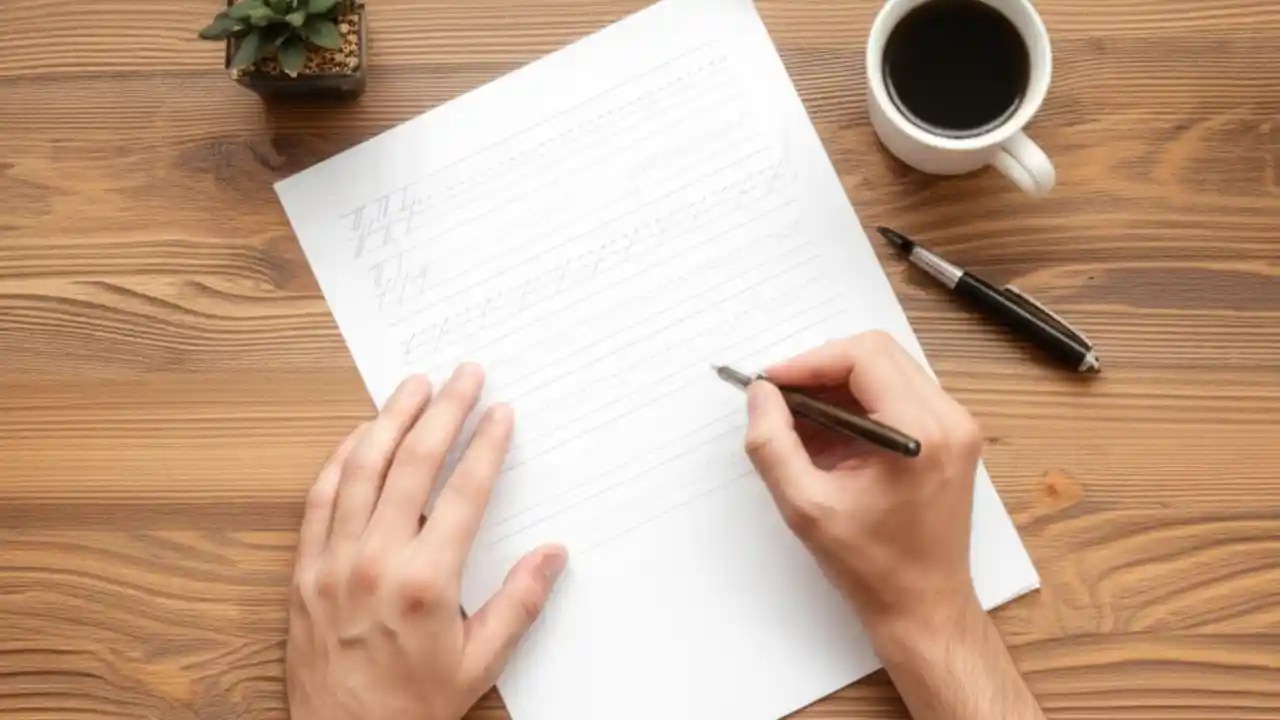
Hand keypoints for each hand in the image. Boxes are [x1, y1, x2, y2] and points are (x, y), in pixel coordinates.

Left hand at [286, 365, 566, 719]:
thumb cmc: (411, 707)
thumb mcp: (479, 662)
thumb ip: (518, 603)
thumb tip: (552, 555)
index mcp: (426, 581)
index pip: (463, 491)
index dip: (486, 445)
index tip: (500, 413)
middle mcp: (377, 559)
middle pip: (413, 463)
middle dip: (444, 411)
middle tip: (464, 375)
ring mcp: (335, 560)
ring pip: (362, 468)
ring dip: (390, 419)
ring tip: (414, 386)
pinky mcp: (306, 569)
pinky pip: (321, 497)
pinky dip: (341, 459)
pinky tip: (359, 436)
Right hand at [744, 331, 979, 627]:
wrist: (923, 606)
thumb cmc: (874, 567)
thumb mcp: (805, 507)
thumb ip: (772, 444)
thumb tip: (761, 395)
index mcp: (922, 433)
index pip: (863, 357)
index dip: (809, 362)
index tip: (773, 385)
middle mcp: (949, 421)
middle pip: (877, 354)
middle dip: (821, 370)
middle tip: (781, 399)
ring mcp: (955, 427)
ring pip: (888, 370)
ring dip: (838, 388)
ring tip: (801, 423)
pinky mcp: (950, 438)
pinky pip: (899, 395)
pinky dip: (858, 405)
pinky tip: (829, 438)